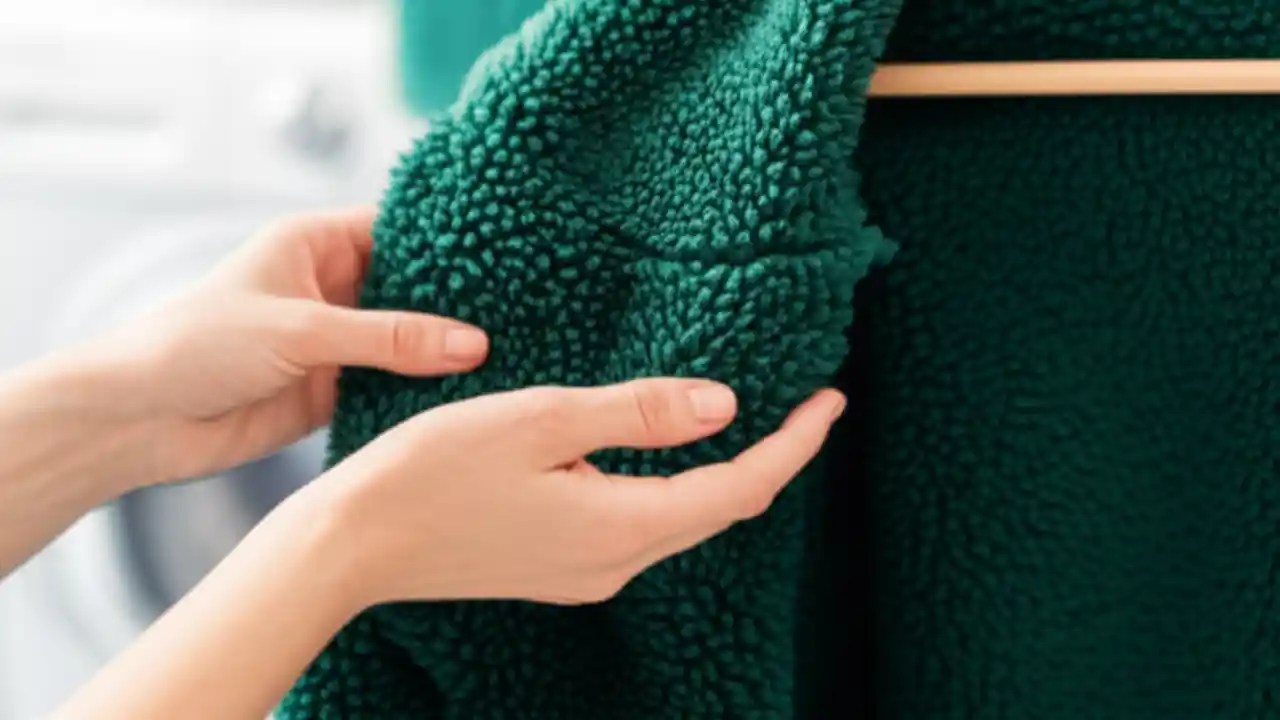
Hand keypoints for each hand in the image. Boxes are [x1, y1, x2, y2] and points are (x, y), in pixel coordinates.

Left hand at [117, 207, 488, 484]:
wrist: (137, 421)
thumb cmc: (196, 345)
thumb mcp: (301, 329)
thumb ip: (390, 338)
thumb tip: (474, 343)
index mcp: (314, 244)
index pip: (398, 230)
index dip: (449, 241)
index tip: (506, 254)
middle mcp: (330, 287)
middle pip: (411, 289)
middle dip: (457, 302)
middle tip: (520, 311)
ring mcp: (334, 341)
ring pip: (405, 342)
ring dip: (443, 352)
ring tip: (512, 353)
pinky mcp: (332, 390)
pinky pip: (391, 386)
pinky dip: (422, 392)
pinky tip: (468, 397)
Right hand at [308, 379, 844, 606]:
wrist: (353, 544)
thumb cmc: (434, 471)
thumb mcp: (542, 419)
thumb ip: (638, 413)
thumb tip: (725, 406)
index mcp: (621, 525)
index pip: (740, 486)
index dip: (795, 445)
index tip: (832, 400)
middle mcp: (617, 563)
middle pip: (722, 509)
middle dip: (773, 458)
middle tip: (808, 403)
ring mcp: (588, 573)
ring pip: (685, 520)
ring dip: (726, 473)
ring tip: (753, 420)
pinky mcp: (561, 568)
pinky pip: (644, 527)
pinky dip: (677, 488)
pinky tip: (669, 453)